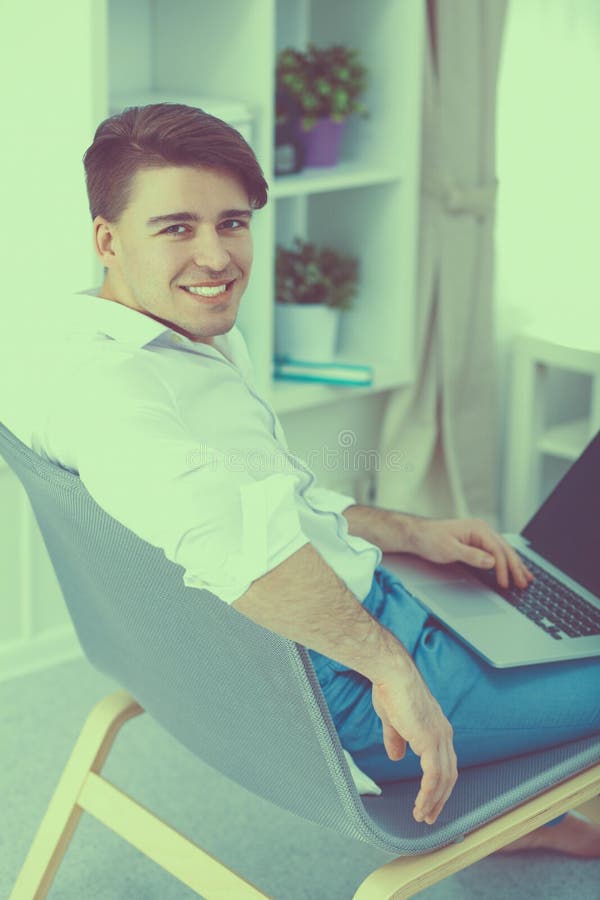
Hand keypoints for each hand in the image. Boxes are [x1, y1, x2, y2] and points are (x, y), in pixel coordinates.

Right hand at [371, 662, 457, 824]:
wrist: (391, 673)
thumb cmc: (391, 689)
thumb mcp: (393, 720)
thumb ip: (397, 739)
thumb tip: (396, 756)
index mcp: (438, 728)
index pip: (445, 763)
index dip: (438, 784)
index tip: (428, 801)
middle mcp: (444, 734)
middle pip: (449, 775)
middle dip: (440, 798)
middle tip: (428, 816)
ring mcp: (439, 738)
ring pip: (443, 779)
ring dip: (433, 801)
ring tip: (422, 816)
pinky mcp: (430, 741)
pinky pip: (434, 776)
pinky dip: (428, 794)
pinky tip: (420, 805)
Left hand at [409, 517, 534, 589]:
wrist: (417, 534)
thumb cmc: (430, 539)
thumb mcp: (449, 550)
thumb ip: (472, 556)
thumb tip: (492, 562)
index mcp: (478, 529)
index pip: (497, 551)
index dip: (504, 569)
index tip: (506, 584)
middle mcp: (482, 530)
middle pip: (505, 550)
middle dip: (516, 568)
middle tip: (524, 584)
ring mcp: (481, 535)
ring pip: (503, 551)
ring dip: (515, 565)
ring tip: (526, 578)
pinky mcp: (477, 541)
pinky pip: (496, 552)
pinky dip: (506, 562)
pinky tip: (512, 569)